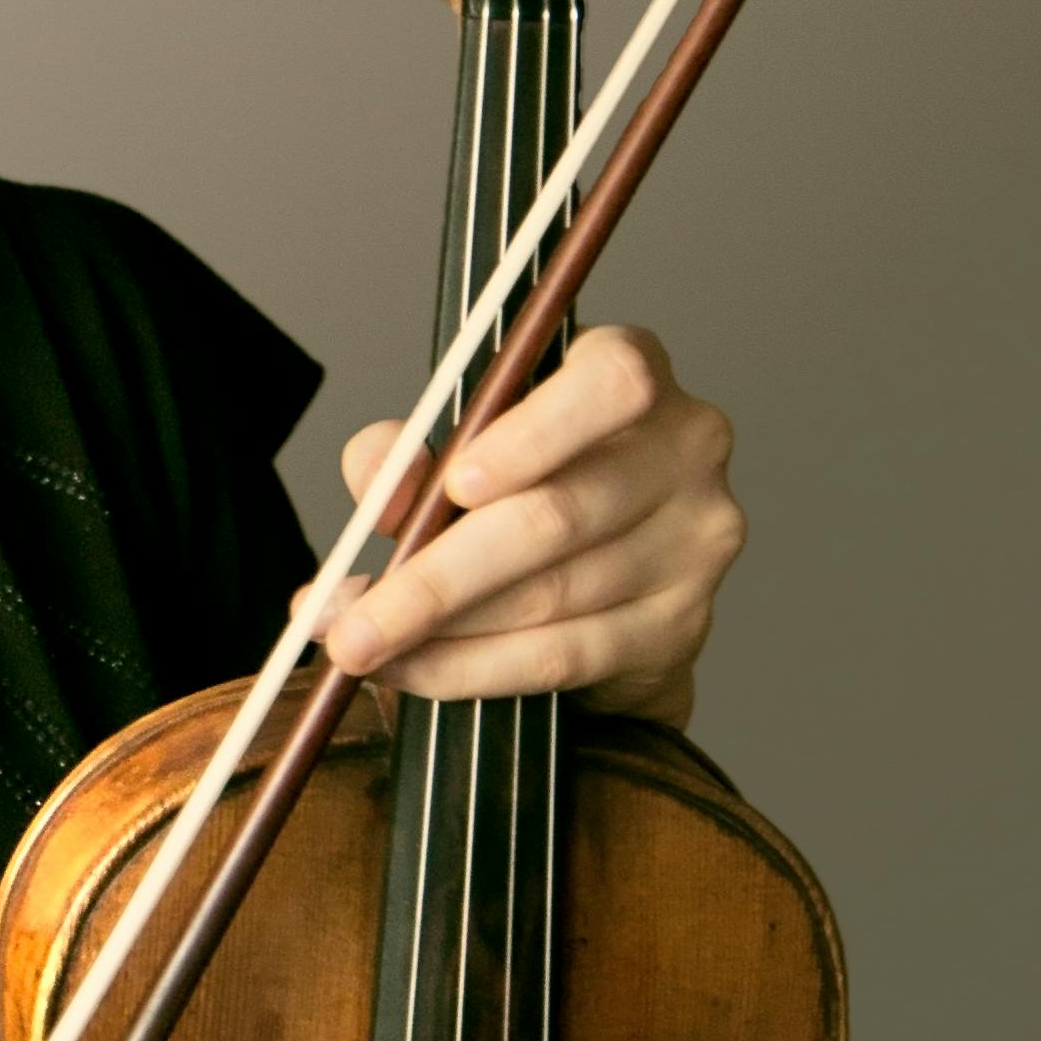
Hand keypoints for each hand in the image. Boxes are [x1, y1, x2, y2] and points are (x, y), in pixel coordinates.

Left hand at [316, 325, 743, 724]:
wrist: (615, 578)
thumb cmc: (532, 483)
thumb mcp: (463, 446)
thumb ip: (409, 453)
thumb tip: (378, 486)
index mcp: (631, 370)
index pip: (611, 383)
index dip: (534, 435)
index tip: (456, 485)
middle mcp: (684, 448)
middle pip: (556, 516)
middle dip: (434, 579)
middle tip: (346, 623)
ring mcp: (694, 541)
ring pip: (550, 596)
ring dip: (440, 632)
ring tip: (364, 646)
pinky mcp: (680, 624)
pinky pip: (564, 654)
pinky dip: (476, 668)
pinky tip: (417, 671)